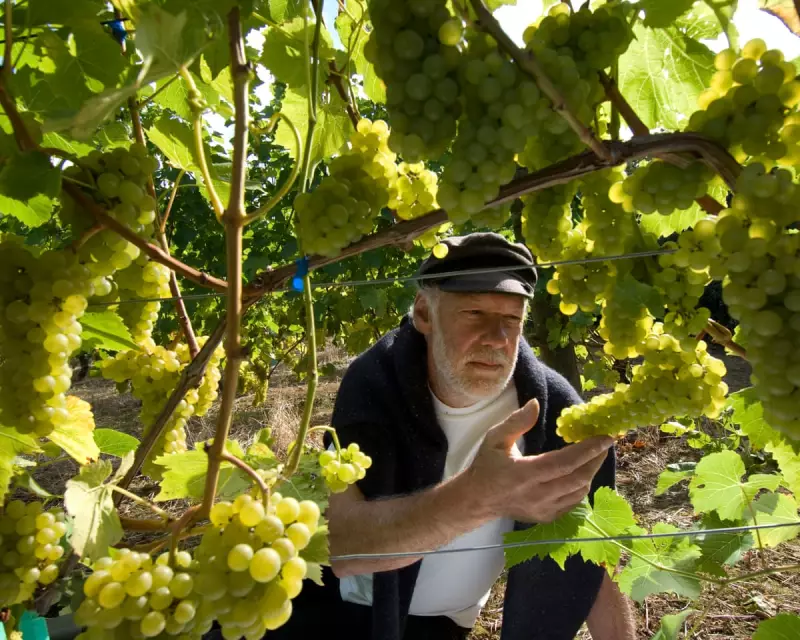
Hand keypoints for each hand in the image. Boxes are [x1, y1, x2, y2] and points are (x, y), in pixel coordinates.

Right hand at [464, 399, 612, 522]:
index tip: (605, 437)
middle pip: (578, 478)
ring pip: (579, 491)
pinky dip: (581, 486)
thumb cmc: (486, 466)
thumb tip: (536, 403)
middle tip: (604, 443)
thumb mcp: (495, 439)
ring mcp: (544, 509)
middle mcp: (538, 494)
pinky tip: (580, 472)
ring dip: (590, 472)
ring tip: (594, 455)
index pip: (565, 462)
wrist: (477, 500)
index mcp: (525, 473)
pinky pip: (573, 502)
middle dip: (596, 459)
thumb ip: (516, 421)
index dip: (588, 450)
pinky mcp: (547, 517)